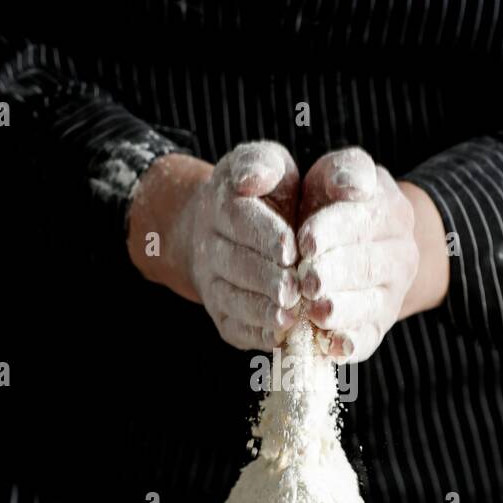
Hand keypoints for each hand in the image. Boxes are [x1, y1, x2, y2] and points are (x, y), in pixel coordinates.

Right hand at [128, 142, 301, 349]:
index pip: (239, 220)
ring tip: (288, 318)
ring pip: (232, 299)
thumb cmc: (263, 194)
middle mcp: (209, 247)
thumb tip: (252, 179)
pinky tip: (280, 338)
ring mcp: (212, 284)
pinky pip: (233, 327)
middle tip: (293, 290)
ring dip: (259, 311)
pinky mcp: (221, 315)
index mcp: (221, 206)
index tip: (290, 248)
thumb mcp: (264, 163)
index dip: (264, 235)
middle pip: (235, 264)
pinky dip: (255, 335)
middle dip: (265, 279)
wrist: (225, 229)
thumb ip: (262, 164)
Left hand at [296, 148, 417, 362]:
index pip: (365, 221)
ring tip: (315, 311)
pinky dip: (348, 345)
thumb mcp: (337, 174)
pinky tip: (328, 345)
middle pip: (369, 267)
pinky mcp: (375, 329)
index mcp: (391, 213)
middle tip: (306, 280)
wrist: (350, 244)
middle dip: (336, 274)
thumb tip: (354, 187)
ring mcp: (390, 296)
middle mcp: (399, 257)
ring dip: (341, 311)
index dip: (334, 231)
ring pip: (370, 307)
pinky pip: (367, 341)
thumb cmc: (331, 204)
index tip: (305, 240)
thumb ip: (344, 170)